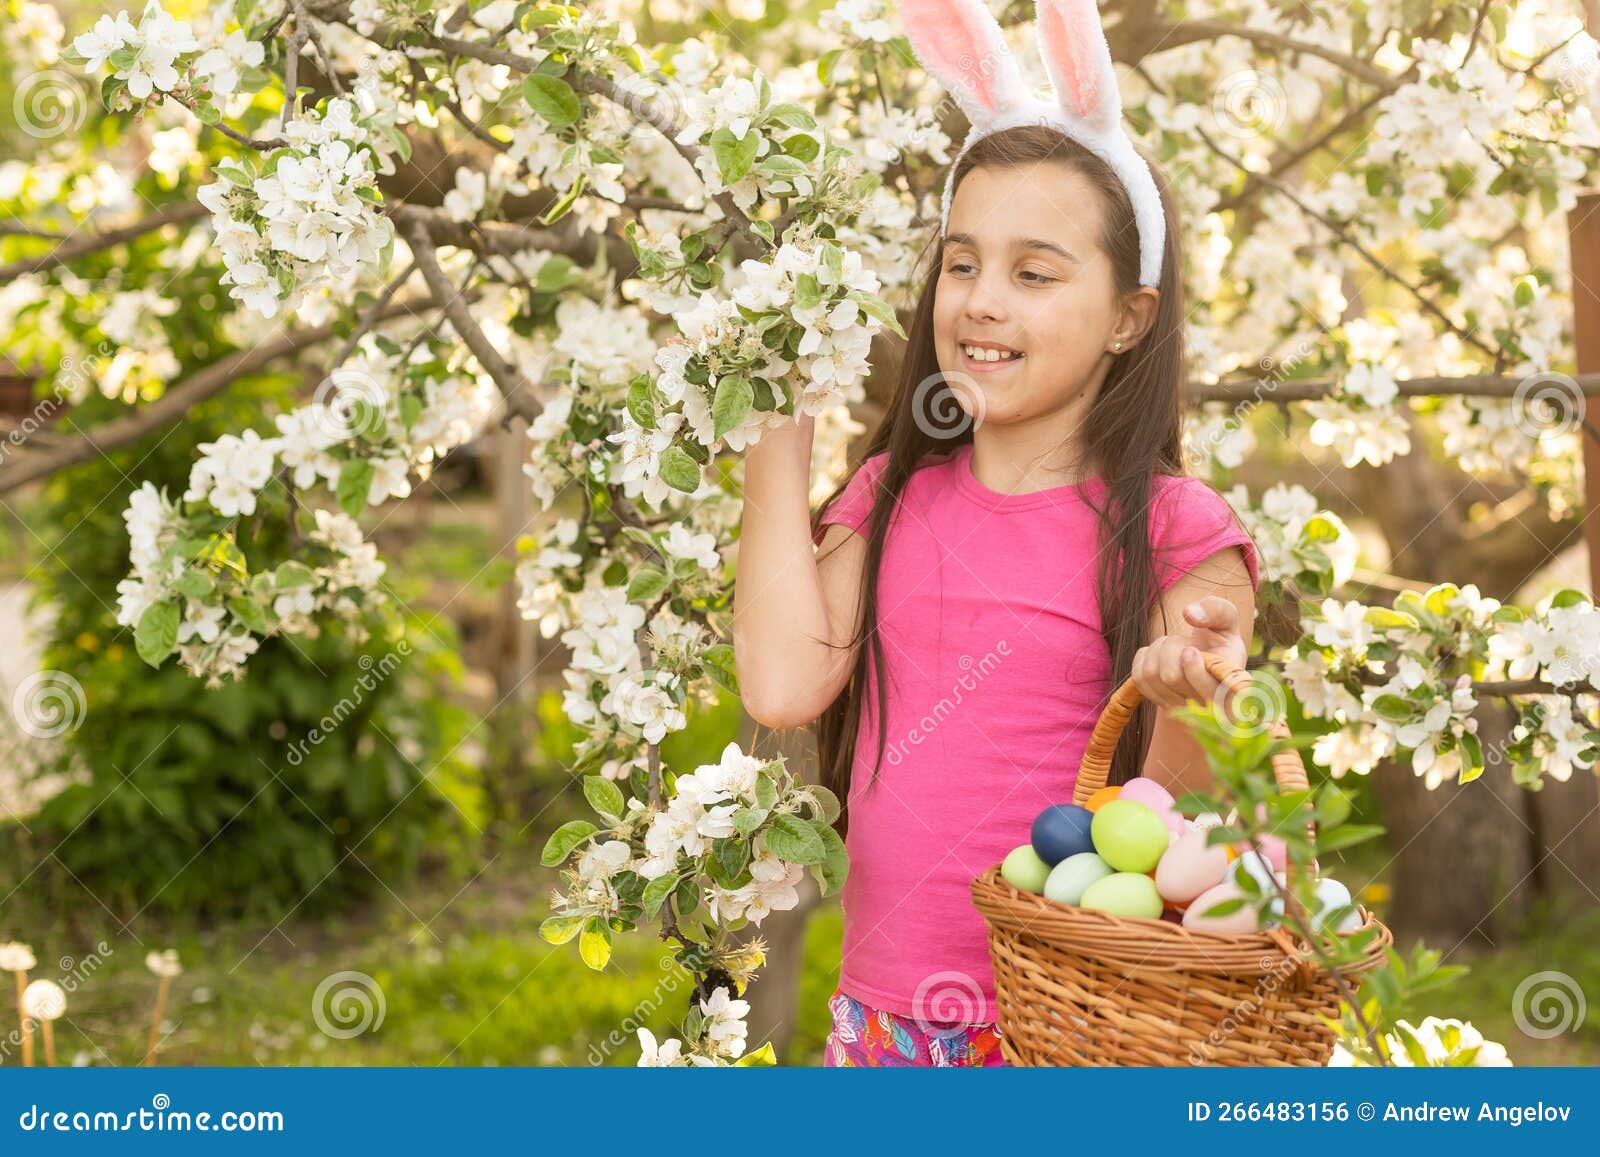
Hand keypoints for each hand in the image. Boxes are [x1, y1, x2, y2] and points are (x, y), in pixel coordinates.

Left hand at [1131, 596, 1247, 711]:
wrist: (1204, 656)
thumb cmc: (1218, 637)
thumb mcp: (1226, 619)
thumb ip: (1215, 610)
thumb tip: (1190, 614)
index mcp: (1229, 687)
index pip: (1209, 692)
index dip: (1194, 671)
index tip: (1191, 649)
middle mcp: (1205, 705)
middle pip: (1171, 676)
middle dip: (1172, 646)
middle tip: (1185, 642)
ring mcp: (1181, 708)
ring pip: (1151, 675)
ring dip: (1158, 650)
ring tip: (1174, 648)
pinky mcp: (1159, 701)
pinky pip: (1139, 678)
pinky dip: (1145, 658)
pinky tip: (1161, 656)